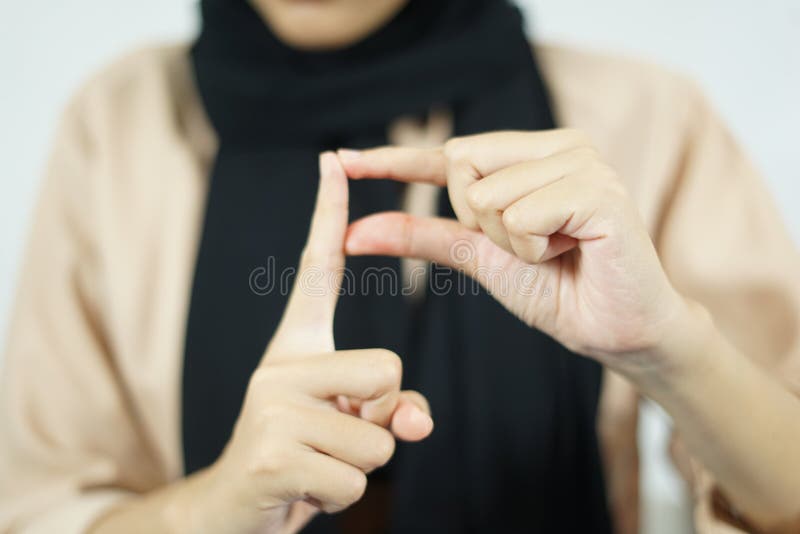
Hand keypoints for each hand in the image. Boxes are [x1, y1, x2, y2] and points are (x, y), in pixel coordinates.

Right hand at [184, 153, 432, 533]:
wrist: (231, 509)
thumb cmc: (299, 456)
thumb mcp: (350, 425)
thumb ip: (392, 409)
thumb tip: (418, 419)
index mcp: (296, 345)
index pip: (317, 269)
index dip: (328, 215)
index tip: (333, 160)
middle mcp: (279, 364)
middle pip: (387, 369)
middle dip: (379, 414)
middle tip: (338, 432)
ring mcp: (270, 407)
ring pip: (378, 437)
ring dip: (361, 464)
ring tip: (317, 464)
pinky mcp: (271, 455)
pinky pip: (355, 478)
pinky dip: (342, 496)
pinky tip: (305, 490)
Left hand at [339, 131, 699, 375]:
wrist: (620, 331)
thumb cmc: (559, 290)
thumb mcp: (479, 257)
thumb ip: (423, 235)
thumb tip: (356, 230)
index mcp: (532, 154)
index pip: (449, 151)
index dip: (393, 158)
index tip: (340, 159)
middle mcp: (558, 145)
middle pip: (459, 162)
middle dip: (477, 221)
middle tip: (531, 246)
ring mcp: (581, 161)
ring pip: (486, 194)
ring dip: (510, 242)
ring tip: (557, 252)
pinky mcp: (598, 189)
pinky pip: (520, 215)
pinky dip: (533, 248)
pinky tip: (573, 252)